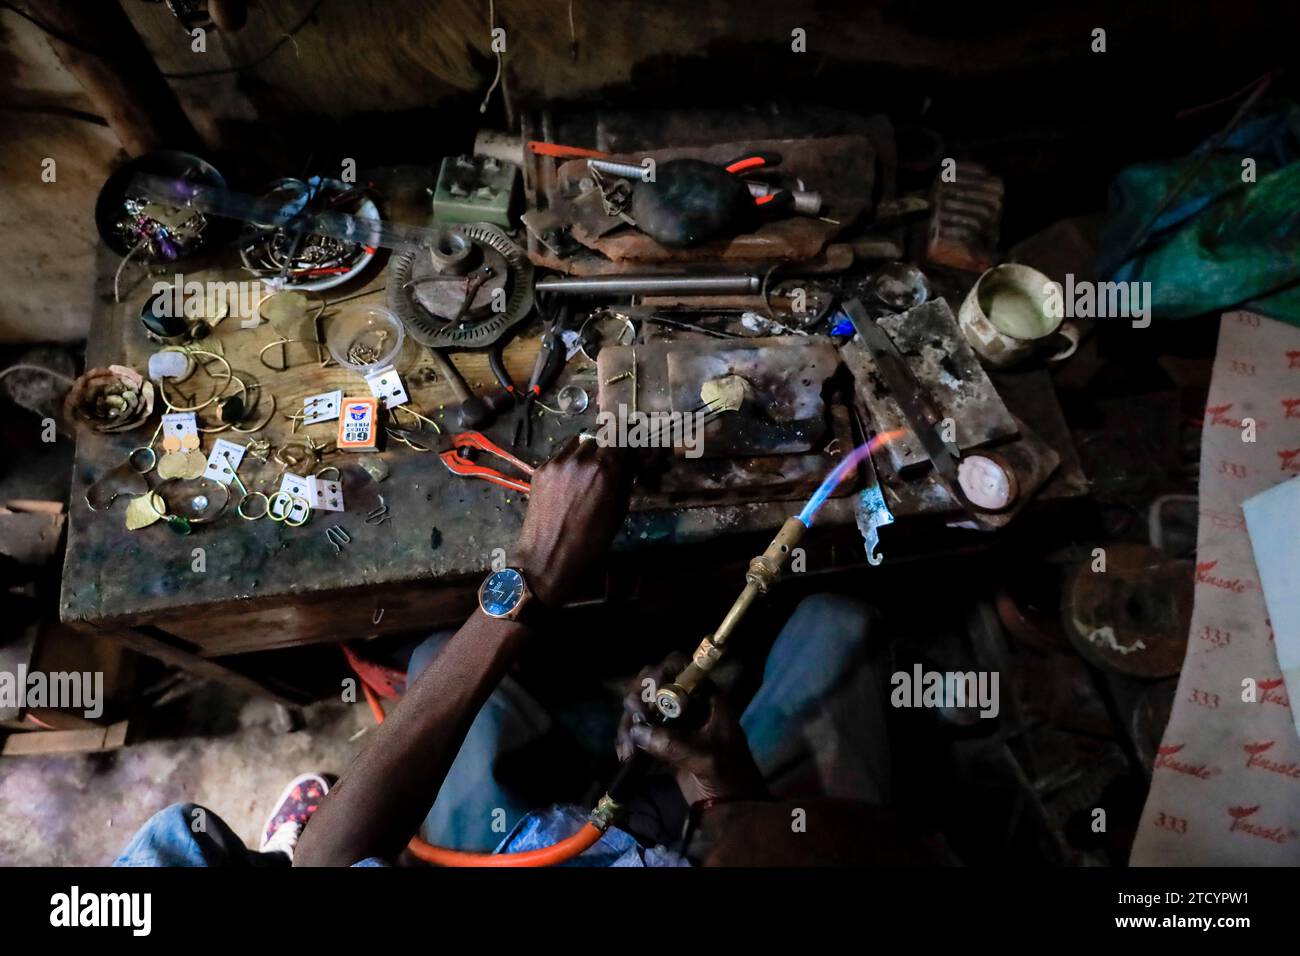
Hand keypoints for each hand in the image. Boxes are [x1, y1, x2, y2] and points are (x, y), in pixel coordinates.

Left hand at [513, 435, 631, 607]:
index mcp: (606, 470)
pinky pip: (562, 453)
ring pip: (580, 441)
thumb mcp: (619, 510)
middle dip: (610, 444)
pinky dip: (571, 459)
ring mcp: (558, 462)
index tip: (634, 435)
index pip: (622, 434)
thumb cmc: (591, 543)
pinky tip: (573, 476)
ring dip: (590, 448)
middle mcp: (581, 459)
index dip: (630, 433)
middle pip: (601, 435)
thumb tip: (633, 459)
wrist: (548, 559)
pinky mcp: (541, 468)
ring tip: (592, 466)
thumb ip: (626, 479)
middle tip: (613, 457)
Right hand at [616, 653, 768, 804]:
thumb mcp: (707, 758)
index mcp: (705, 697)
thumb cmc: (729, 777)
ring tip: (627, 752)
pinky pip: (638, 732)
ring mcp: (672, 723)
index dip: (660, 674)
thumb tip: (639, 732)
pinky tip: (626, 757)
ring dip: (629, 726)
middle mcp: (686, 704)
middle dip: (638, 701)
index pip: (678, 668)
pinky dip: (629, 740)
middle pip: (652, 686)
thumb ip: (674, 744)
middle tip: (634, 720)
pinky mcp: (661, 743)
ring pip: (641, 709)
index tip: (649, 694)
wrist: (730, 807)